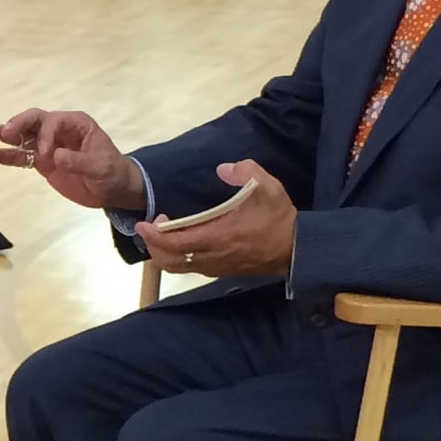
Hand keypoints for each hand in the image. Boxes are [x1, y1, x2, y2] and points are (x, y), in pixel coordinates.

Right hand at [0, 109, 139, 210]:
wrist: (113, 190)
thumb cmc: (112, 173)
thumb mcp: (100, 167)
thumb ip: (79, 161)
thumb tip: (56, 156)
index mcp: (76, 124)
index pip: (53, 121)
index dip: (44, 134)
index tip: (44, 155)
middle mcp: (59, 130)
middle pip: (34, 121)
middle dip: (19, 124)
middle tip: (4, 132)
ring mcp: (48, 145)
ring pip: (24, 136)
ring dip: (7, 135)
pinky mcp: (42, 162)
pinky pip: (21, 157)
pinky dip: (6, 156)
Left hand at [139, 161, 296, 279]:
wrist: (295, 249)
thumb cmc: (278, 218)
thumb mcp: (266, 186)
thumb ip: (244, 172)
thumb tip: (222, 168)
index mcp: (218, 236)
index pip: (175, 242)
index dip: (154, 235)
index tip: (144, 223)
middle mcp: (212, 256)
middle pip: (169, 260)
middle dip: (153, 245)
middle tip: (150, 227)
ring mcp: (216, 267)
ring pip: (178, 267)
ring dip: (163, 254)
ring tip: (161, 235)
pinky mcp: (221, 272)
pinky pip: (190, 269)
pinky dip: (178, 258)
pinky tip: (181, 243)